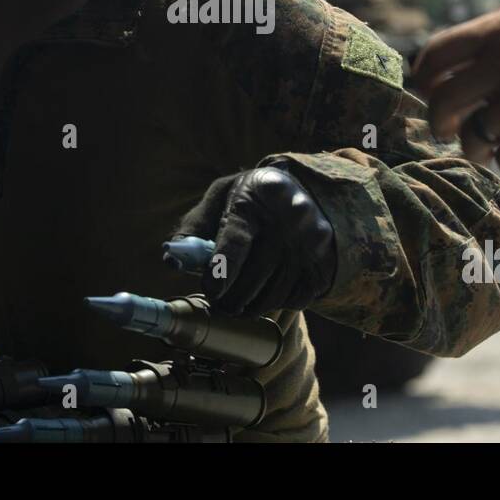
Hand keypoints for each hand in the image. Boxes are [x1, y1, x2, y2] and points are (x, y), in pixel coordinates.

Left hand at [170, 166, 336, 315]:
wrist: (303, 193)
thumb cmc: (250, 200)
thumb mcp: (219, 199)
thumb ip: (194, 228)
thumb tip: (172, 259)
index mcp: (258, 194)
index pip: (237, 239)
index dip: (222, 269)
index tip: (212, 290)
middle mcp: (292, 216)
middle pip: (254, 276)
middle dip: (229, 297)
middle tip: (218, 301)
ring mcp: (314, 241)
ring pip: (273, 295)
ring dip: (249, 306)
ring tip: (237, 301)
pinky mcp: (326, 262)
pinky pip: (295, 300)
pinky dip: (275, 303)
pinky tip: (266, 290)